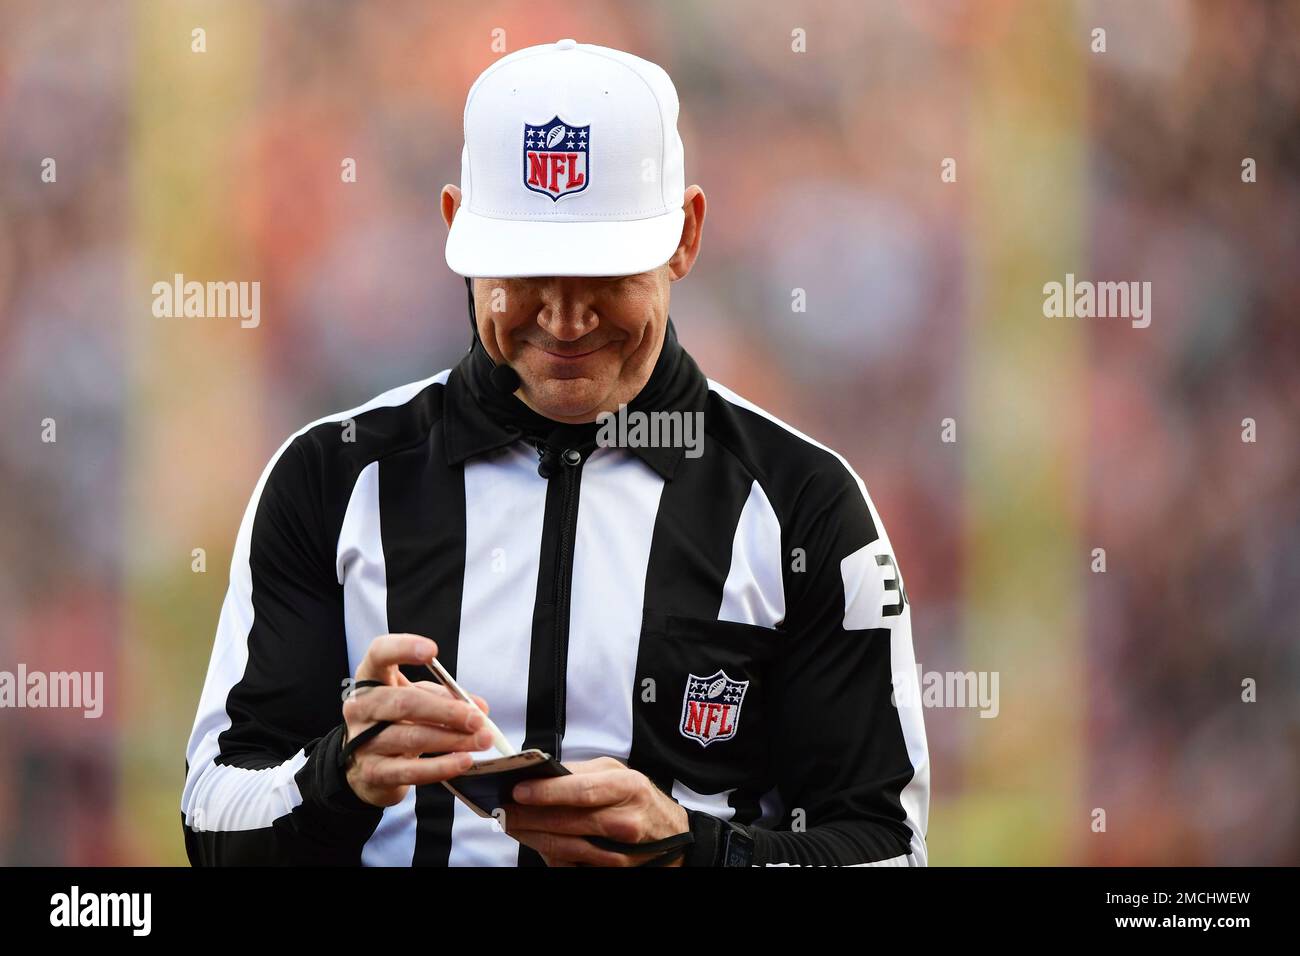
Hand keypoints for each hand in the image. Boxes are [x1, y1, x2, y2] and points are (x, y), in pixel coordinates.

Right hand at [341, 633, 493, 807]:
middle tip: (476, 718)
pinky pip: (411, 770)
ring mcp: (362, 741)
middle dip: (446, 710)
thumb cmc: (396, 723)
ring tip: (481, 739)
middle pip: (403, 703)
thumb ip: (446, 697)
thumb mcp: (417, 700)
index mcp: (371, 680)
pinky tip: (463, 761)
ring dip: (453, 739)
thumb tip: (480, 708)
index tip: (432, 651)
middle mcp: (361, 708)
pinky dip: (442, 766)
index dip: (402, 648)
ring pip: (413, 737)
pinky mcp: (372, 772)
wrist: (368, 767)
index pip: (378, 654)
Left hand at [502, 756, 689, 865]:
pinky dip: (548, 853)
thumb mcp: (617, 772)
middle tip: (502, 810)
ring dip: (531, 836)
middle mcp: (625, 821)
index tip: (518, 790)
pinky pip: (571, 864)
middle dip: (529, 816)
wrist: (670, 833)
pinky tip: (533, 840)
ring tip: (510, 824)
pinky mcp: (611, 870)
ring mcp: (618, 851)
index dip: (547, 792)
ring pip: (564, 846)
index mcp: (627, 788)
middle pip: (567, 822)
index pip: (581, 791)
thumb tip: (541, 772)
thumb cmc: (638, 797)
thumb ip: (582, 771)